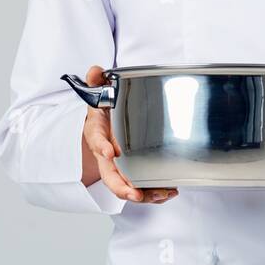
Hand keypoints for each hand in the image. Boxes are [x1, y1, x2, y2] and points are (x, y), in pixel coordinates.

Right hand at [80, 65, 177, 203]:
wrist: (102, 124)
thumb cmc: (102, 112)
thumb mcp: (98, 93)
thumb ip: (96, 81)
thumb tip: (95, 70)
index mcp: (97, 135)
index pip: (96, 141)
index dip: (101, 147)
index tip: (108, 151)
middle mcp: (107, 156)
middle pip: (110, 176)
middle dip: (121, 187)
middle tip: (133, 193)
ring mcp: (120, 166)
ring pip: (127, 187)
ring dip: (143, 194)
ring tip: (161, 193)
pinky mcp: (132, 171)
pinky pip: (141, 186)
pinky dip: (154, 192)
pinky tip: (170, 191)